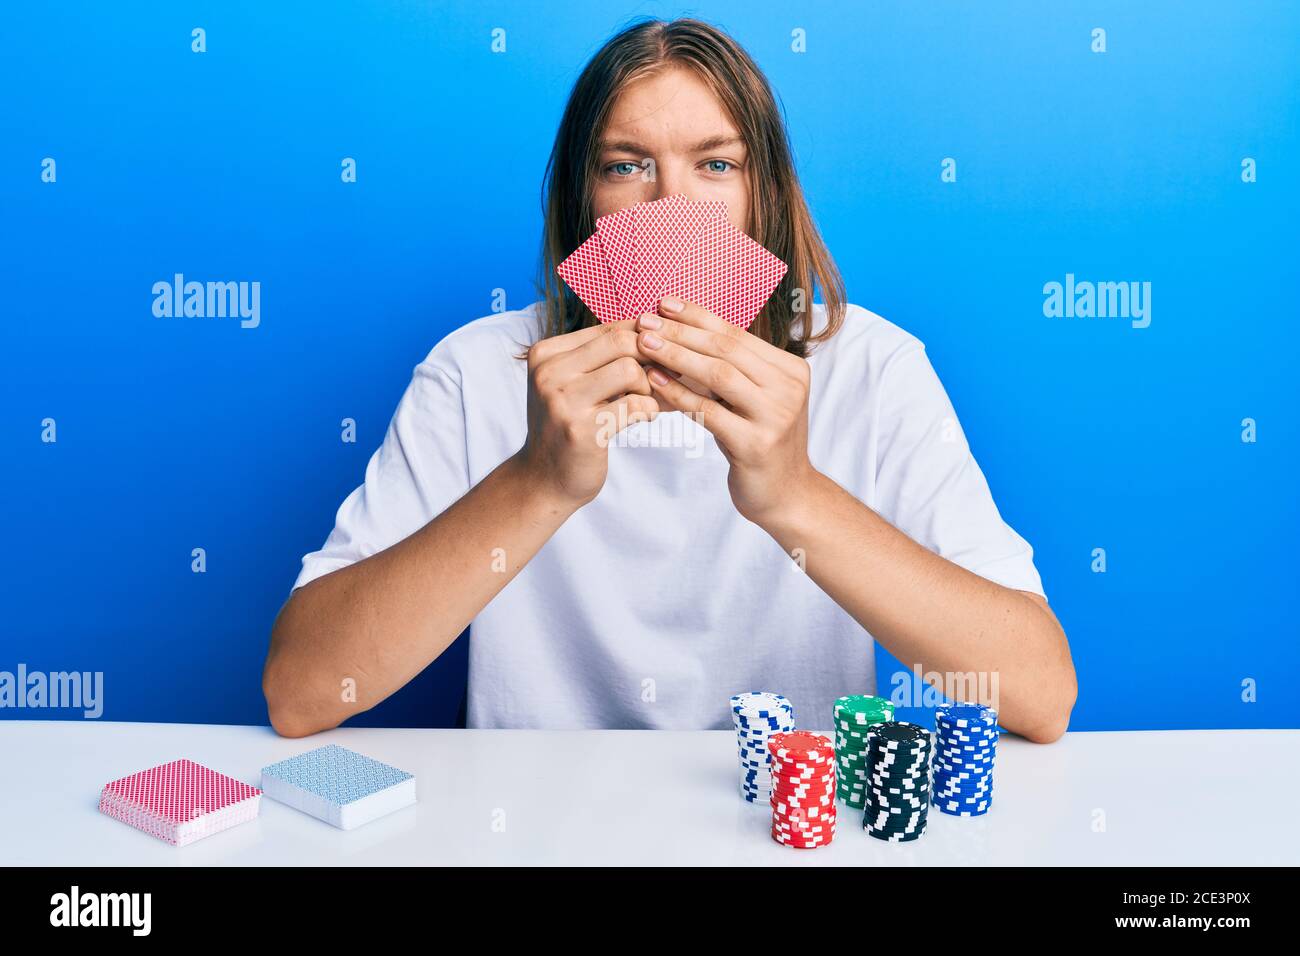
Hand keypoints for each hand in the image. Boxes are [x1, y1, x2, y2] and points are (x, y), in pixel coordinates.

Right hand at [516, 321, 660, 508]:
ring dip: (647, 388)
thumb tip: (653, 328)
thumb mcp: (572, 382)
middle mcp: (548, 373)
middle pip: (621, 341)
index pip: (608, 328)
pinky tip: (642, 419)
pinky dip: (648, 411)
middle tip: (659, 379)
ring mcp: (562, 402)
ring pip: (629, 370)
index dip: (643, 340)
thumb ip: (601, 355)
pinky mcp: (581, 431)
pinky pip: (635, 406)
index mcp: (545, 353)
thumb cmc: (567, 424)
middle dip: (649, 359)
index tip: (659, 357)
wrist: (544, 479)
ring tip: (642, 402)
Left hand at [635, 297, 814, 526]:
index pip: (737, 334)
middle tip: (646, 321)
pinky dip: (678, 393)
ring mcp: (775, 416)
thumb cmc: (760, 441)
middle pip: (727, 349)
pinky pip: (709, 411)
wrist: (786, 494)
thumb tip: (680, 330)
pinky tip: (654, 382)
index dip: (698, 316)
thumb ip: (731, 369)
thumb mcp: (752, 399)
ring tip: (644, 344)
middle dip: (682, 332)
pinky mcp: (756, 444)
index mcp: (790, 369)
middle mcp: (788, 388)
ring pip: (718, 375)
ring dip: (677, 356)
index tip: (664, 303)